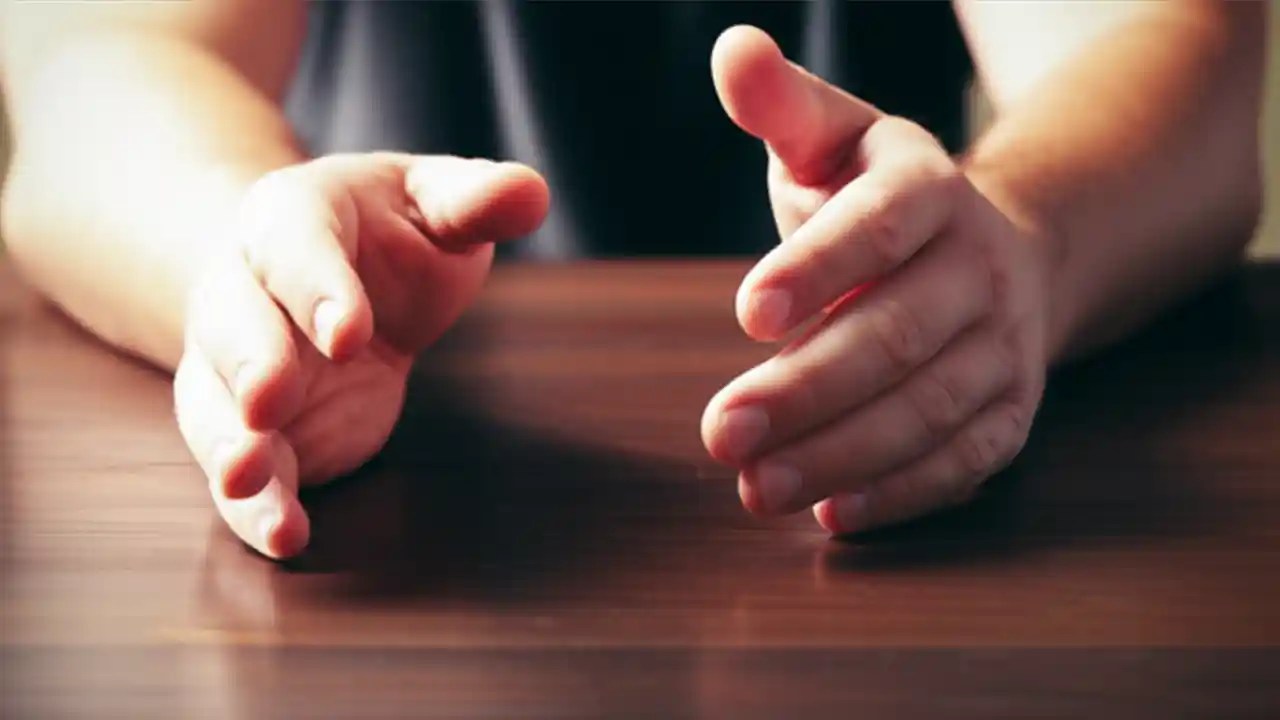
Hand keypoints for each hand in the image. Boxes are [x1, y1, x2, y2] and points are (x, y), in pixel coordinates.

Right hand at [175, 153, 548, 557]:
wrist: (325, 276)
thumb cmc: (389, 232)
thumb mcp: (433, 202)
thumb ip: (475, 200)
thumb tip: (532, 192)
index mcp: (289, 219)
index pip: (293, 247)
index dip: (317, 289)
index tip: (350, 334)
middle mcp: (242, 290)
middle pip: (231, 325)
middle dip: (249, 363)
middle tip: (270, 401)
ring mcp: (235, 367)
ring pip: (215, 405)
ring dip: (228, 444)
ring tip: (247, 478)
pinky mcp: (252, 430)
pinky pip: (241, 468)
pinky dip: (254, 505)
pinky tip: (285, 535)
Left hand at [702, 27, 1052, 533]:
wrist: (991, 250)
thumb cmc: (880, 196)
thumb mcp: (834, 136)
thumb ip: (781, 105)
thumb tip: (731, 51)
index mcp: (930, 189)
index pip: (879, 226)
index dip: (818, 268)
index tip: (746, 312)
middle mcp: (979, 268)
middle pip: (897, 336)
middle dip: (807, 390)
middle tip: (719, 432)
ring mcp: (1004, 346)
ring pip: (929, 410)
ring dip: (841, 455)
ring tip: (754, 488)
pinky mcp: (1010, 412)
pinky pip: (965, 461)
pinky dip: (902, 493)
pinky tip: (830, 514)